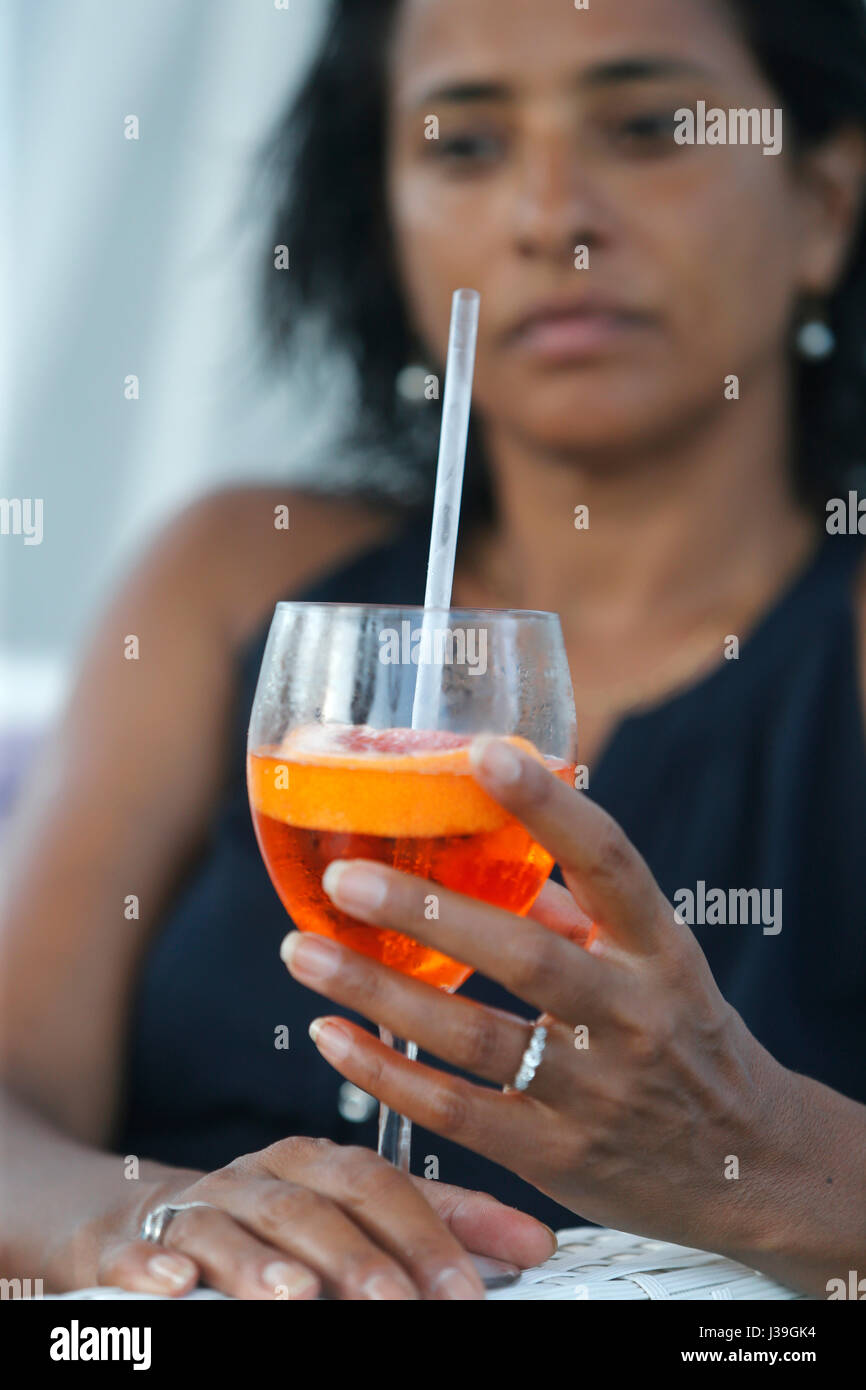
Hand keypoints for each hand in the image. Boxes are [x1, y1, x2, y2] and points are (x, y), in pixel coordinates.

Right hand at [93, 1135, 553, 1299]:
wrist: (146, 1216)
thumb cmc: (276, 1221)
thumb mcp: (354, 1215)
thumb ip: (438, 1226)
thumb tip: (535, 1244)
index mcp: (321, 1164)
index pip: (382, 1185)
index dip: (427, 1233)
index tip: (470, 1288)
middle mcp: (265, 1176)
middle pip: (315, 1206)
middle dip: (360, 1257)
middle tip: (398, 1305)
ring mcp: (201, 1205)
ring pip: (234, 1225)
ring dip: (264, 1262)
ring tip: (299, 1294)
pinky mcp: (137, 1237)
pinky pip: (144, 1246)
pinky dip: (155, 1262)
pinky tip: (176, 1283)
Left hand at [281, 735, 800, 1261]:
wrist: (747, 1166)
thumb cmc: (685, 1038)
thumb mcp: (657, 964)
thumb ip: (576, 910)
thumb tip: (484, 849)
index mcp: (660, 949)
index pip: (608, 861)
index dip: (548, 804)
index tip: (483, 751)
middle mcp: (633, 1015)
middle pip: (524, 953)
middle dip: (426, 911)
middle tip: (344, 876)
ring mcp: (596, 1092)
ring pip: (473, 1036)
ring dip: (378, 991)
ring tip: (303, 951)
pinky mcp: (558, 1157)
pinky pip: (456, 1112)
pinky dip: (386, 1074)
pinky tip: (331, 1035)